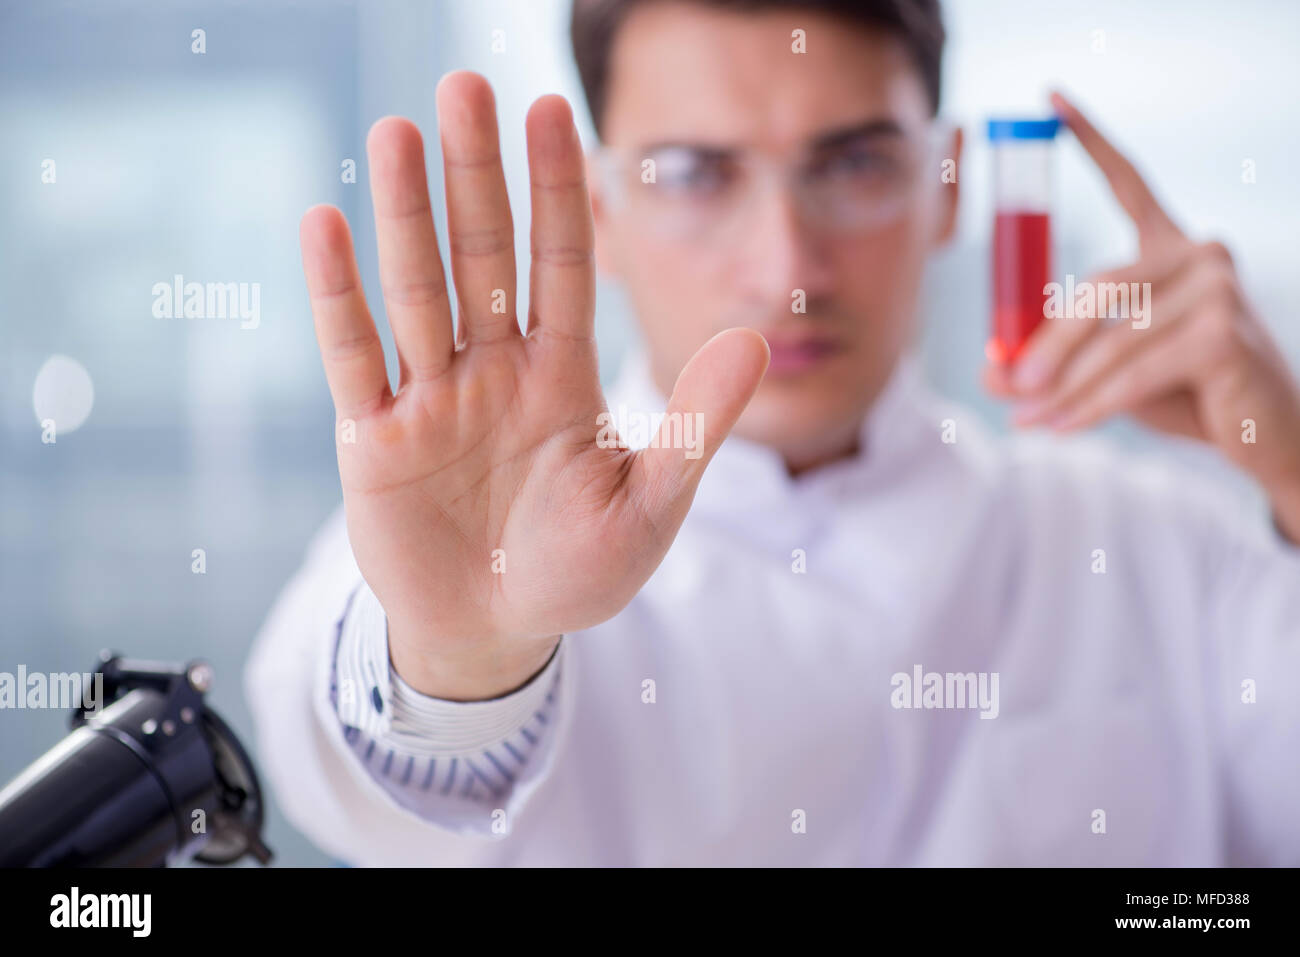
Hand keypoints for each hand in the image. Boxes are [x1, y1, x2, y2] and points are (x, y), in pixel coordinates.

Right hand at [299, 72, 768, 699]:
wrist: (496, 632)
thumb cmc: (576, 571)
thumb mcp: (650, 506)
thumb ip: (697, 427)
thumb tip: (759, 340)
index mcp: (560, 374)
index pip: (561, 263)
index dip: (558, 191)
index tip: (552, 111)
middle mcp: (493, 369)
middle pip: (483, 255)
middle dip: (476, 176)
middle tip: (465, 88)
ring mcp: (431, 396)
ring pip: (417, 289)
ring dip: (407, 214)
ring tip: (398, 131)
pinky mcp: (374, 435)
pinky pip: (354, 354)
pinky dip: (338, 296)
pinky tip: (325, 225)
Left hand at [984, 91, 1299, 541]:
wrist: (1263, 436)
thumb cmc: (1185, 392)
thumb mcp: (1108, 371)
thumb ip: (1053, 364)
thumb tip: (990, 372)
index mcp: (1170, 246)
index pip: (1130, 180)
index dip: (1090, 138)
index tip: (1050, 97)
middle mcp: (1198, 253)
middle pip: (1100, 288)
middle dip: (1047, 343)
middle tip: (1007, 385)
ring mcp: (1217, 289)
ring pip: (1113, 340)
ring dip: (1063, 387)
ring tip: (1027, 419)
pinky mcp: (1224, 335)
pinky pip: (1135, 374)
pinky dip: (1092, 406)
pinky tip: (1062, 427)